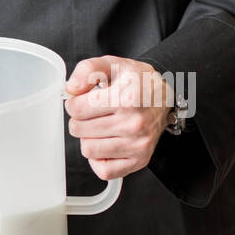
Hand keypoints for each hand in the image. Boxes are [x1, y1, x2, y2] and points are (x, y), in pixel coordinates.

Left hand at [65, 56, 171, 180]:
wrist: (163, 99)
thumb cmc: (136, 83)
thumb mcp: (113, 65)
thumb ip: (87, 69)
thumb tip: (71, 88)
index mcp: (128, 97)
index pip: (76, 109)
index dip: (74, 102)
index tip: (84, 100)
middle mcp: (136, 123)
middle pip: (78, 129)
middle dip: (80, 120)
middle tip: (94, 113)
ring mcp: (139, 144)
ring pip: (88, 149)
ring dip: (89, 138)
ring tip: (103, 126)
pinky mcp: (139, 160)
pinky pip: (103, 170)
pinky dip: (100, 158)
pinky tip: (108, 142)